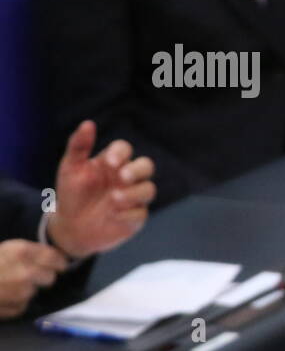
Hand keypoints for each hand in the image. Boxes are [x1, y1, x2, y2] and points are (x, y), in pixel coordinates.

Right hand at [0, 239, 67, 318]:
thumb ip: (25, 253)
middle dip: (42, 276)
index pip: (56, 258)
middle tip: (29, 275)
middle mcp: (27, 272)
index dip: (58, 261)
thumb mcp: (3, 250)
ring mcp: (22, 292)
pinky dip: (15, 302)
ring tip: (7, 285)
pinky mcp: (15, 309)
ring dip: (26, 290)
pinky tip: (1, 296)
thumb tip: (51, 258)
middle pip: (50, 277)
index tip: (57, 264)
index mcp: (21, 251)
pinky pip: (22, 305)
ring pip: (34, 292)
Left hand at [45, 121, 155, 259]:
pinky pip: (141, 213)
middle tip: (122, 177)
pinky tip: (113, 216)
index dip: (121, 153)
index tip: (110, 162)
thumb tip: (88, 123)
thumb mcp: (70, 169)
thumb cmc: (72, 194)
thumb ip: (78, 146)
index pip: (125, 149)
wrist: (70, 227)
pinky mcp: (136, 218)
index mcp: (113, 163)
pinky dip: (128, 214)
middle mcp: (127, 178)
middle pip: (146, 166)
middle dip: (137, 170)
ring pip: (149, 189)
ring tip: (113, 199)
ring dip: (134, 193)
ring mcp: (134, 198)